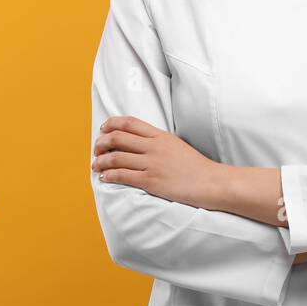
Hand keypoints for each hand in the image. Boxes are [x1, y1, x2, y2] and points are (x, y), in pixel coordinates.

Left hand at [92, 116, 225, 208]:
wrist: (210, 182)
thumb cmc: (195, 166)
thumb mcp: (176, 145)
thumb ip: (158, 141)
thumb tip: (139, 142)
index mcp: (160, 135)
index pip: (129, 123)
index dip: (111, 124)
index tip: (103, 129)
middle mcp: (153, 147)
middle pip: (118, 138)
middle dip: (101, 143)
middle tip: (96, 149)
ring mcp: (151, 164)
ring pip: (116, 157)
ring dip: (101, 161)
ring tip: (95, 165)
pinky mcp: (150, 181)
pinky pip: (123, 176)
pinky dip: (109, 176)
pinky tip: (104, 178)